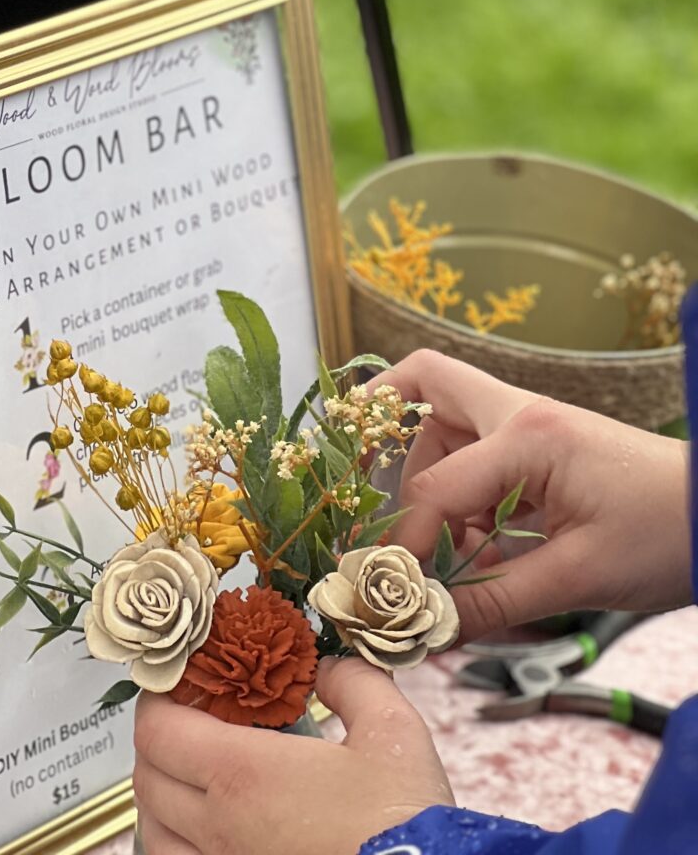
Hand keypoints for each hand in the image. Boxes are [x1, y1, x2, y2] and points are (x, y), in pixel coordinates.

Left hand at [133, 659, 451, 854]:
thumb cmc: (405, 824)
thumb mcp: (393, 730)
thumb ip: (354, 683)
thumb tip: (329, 668)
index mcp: (243, 775)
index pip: (157, 729)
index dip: (159, 698)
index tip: (177, 682)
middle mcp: (220, 829)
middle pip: (147, 778)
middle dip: (159, 742)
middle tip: (188, 720)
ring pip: (154, 834)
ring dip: (162, 798)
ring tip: (193, 778)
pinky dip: (177, 845)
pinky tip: (212, 832)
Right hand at [377, 350, 690, 640]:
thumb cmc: (667, 536)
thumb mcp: (579, 577)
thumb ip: (496, 600)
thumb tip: (430, 630)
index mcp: (528, 436)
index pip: (434, 485)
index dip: (403, 541)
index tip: (384, 587)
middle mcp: (521, 414)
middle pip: (427, 383)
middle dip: (381, 418)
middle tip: (348, 465)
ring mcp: (533, 426)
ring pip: (447, 421)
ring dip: (426, 472)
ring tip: (435, 544)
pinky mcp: (546, 449)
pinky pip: (479, 456)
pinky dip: (462, 497)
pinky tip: (473, 551)